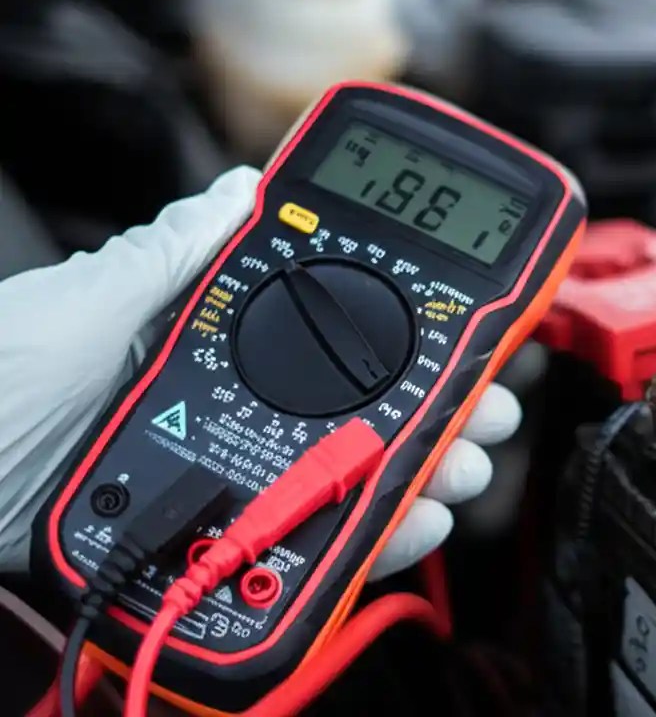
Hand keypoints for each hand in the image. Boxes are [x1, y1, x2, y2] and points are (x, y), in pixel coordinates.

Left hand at [0, 166, 521, 578]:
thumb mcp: (85, 305)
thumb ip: (172, 257)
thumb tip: (242, 189)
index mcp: (215, 349)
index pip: (336, 337)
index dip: (412, 334)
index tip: (472, 331)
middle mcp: (243, 415)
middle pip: (366, 415)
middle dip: (447, 410)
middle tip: (490, 410)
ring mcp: (243, 481)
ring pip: (358, 481)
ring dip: (429, 476)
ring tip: (461, 470)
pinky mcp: (234, 547)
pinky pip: (320, 545)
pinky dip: (377, 541)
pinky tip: (412, 524)